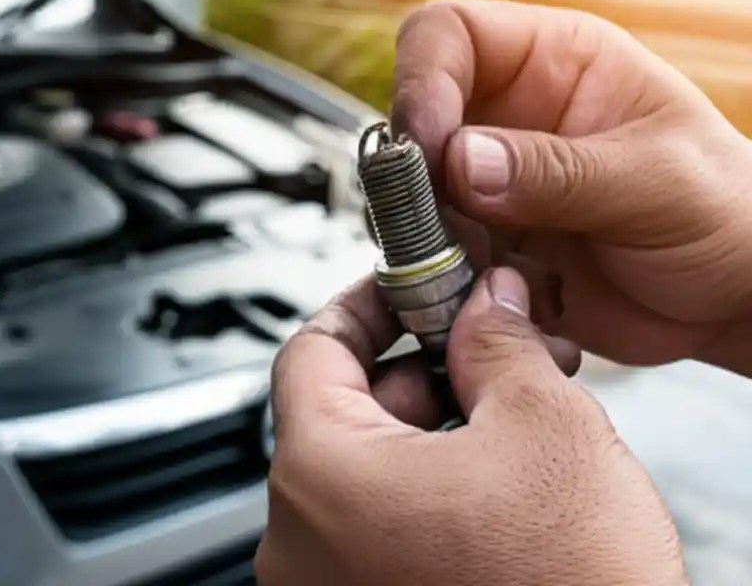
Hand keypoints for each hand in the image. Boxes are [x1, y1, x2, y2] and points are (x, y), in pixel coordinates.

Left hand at [255, 269, 686, 585]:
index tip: (407, 289)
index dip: (368, 305)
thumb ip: (499, 345)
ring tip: (510, 417)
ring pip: (366, 474)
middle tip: (487, 352)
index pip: (312, 348)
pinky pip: (375, 529)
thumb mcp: (547, 429)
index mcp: (320, 474)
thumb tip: (486, 303)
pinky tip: (496, 480)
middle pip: (341, 412)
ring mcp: (323, 583)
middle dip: (422, 371)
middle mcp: (298, 538)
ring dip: (431, 432)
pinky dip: (426, 492)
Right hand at [392, 0, 751, 373]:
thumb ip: (560, 170)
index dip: (423, 79)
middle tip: (439, 223)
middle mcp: (508, 116)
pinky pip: (429, 257)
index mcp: (554, 62)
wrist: (736, 302)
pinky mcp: (484, 246)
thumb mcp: (658, 181)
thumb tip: (460, 161)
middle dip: (414, 174)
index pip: (448, 35)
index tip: (427, 144)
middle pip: (413, 118)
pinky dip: (443, 281)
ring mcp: (489, 185)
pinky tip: (496, 296)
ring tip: (485, 270)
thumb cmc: (727, 214)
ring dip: (429, 237)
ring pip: (410, 195)